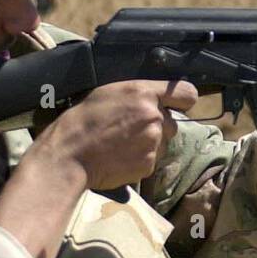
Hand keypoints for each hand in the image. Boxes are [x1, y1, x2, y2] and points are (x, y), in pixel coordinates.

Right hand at [35, 79, 198, 189]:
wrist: (69, 155)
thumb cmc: (82, 120)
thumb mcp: (108, 92)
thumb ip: (139, 94)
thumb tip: (158, 99)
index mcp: (144, 93)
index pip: (187, 94)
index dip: (183, 100)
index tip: (177, 105)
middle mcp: (154, 117)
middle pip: (172, 123)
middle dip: (157, 126)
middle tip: (131, 129)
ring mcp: (153, 143)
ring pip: (162, 143)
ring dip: (150, 143)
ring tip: (122, 144)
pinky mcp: (148, 164)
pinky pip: (152, 160)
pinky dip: (140, 160)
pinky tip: (120, 157)